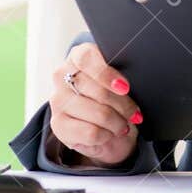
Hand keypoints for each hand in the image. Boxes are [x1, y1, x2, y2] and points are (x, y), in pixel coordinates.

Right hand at [48, 43, 141, 167]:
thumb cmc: (111, 98)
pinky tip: (108, 133)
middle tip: (134, 113)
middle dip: (124, 105)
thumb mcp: (117, 81)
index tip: (125, 87)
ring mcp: (57, 100)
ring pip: (100, 114)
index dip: (107, 74)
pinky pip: (92, 133)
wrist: (101, 127)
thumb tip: (127, 86)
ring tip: (122, 124)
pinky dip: (107, 135)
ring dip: (118, 123)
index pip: (87, 58)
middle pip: (99, 90)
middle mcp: (62, 76)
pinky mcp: (58, 124)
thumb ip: (120, 77)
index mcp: (77, 56)